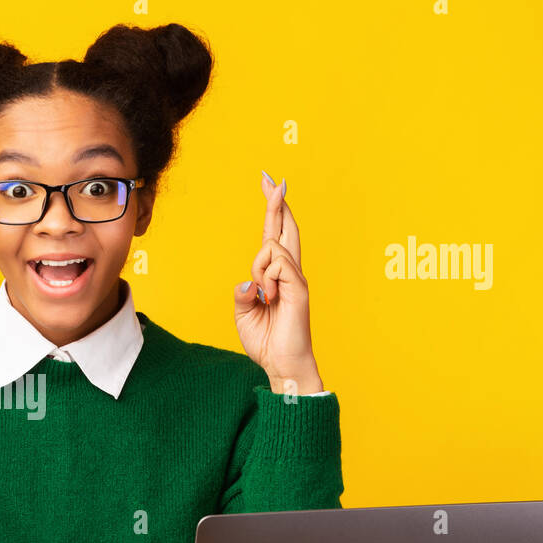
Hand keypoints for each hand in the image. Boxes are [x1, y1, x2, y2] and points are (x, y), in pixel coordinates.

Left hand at [232, 173, 323, 394]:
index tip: (270, 184)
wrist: (281, 364)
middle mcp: (289, 272)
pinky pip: (278, 263)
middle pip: (284, 228)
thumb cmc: (265, 341)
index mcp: (276, 276)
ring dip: (258, 267)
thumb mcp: (243, 312)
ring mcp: (296, 278)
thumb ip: (242, 292)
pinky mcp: (300, 288)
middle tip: (271, 178)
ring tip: (263, 296)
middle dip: (276, 202)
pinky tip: (269, 297)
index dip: (273, 209)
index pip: (274, 235)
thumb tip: (247, 280)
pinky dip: (266, 278)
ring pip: (272, 246)